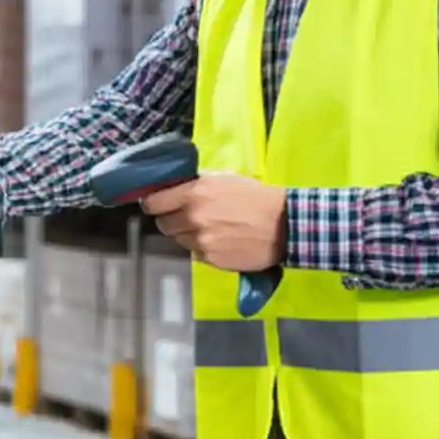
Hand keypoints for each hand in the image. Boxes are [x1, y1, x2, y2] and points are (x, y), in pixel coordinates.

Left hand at [142, 173, 286, 271]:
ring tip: (210, 228)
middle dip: (172, 220)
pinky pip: (195, 253)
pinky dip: (203, 248)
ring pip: (179, 240)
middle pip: (163, 224)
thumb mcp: (224, 179)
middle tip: (188, 216)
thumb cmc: (256, 197)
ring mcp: (201, 240)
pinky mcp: (211, 259)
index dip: (153, 204)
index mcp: (194, 193)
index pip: (153, 203)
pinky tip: (221, 240)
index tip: (156, 204)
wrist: (284, 225)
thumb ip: (195, 183)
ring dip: (188, 235)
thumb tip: (172, 185)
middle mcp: (193, 217)